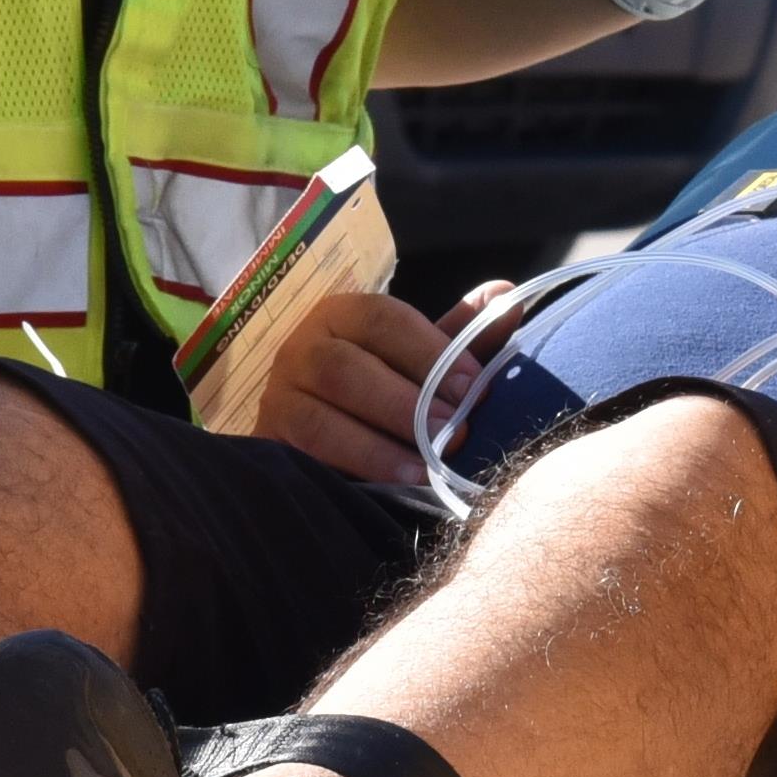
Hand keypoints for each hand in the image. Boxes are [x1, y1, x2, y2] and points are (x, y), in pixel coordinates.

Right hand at [242, 285, 456, 481]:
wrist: (319, 443)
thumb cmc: (382, 392)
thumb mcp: (421, 362)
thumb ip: (461, 334)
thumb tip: (506, 295)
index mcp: (341, 314)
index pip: (382, 318)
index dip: (431, 351)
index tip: (475, 385)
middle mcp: (301, 347)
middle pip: (347, 367)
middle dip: (409, 402)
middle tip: (457, 428)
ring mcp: (278, 396)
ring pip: (323, 415)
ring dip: (382, 442)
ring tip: (430, 463)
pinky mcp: (270, 441)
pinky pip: (310, 454)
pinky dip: (359, 466)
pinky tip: (400, 480)